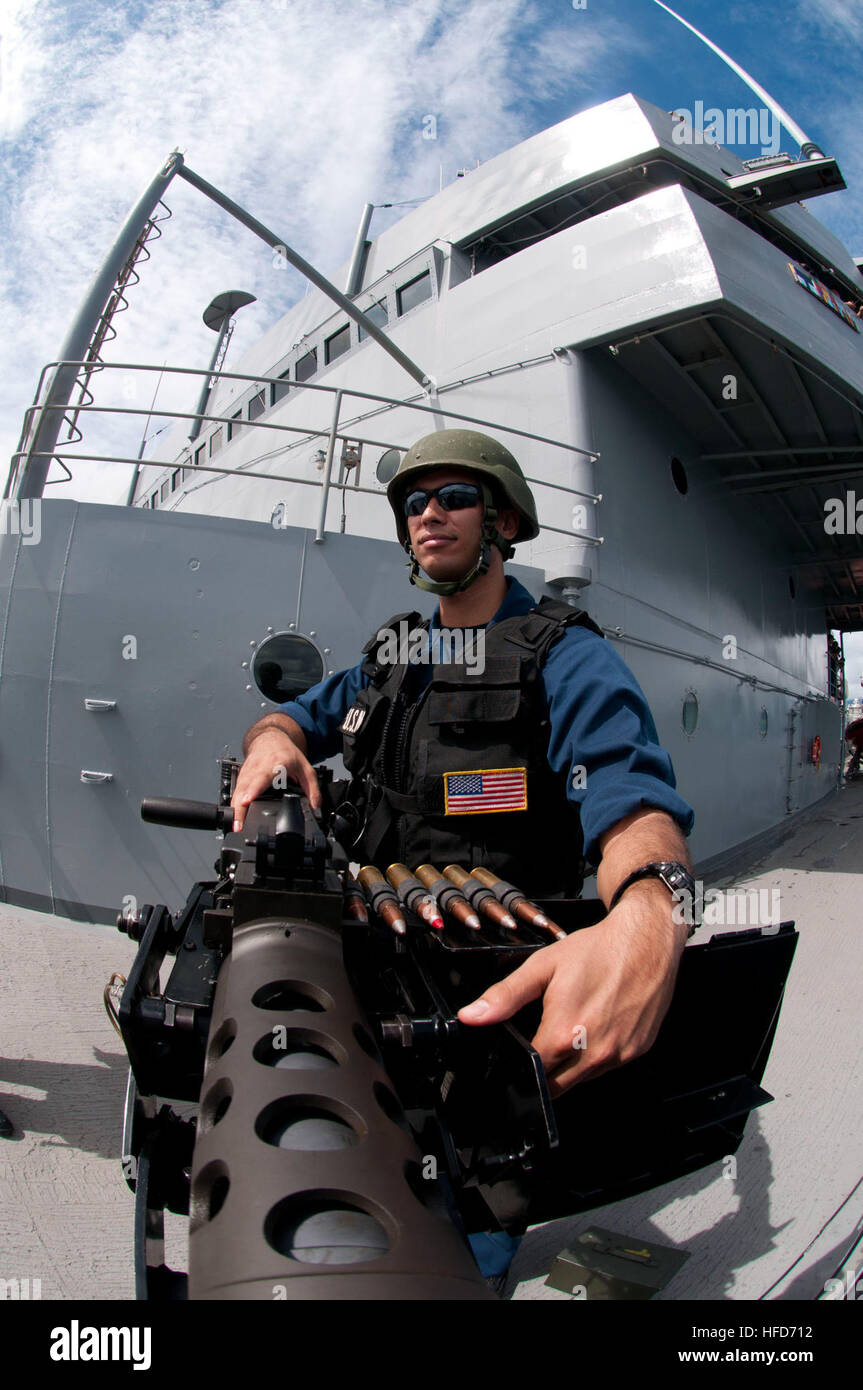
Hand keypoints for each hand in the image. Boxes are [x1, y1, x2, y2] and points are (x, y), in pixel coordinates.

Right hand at [231, 730, 320, 830]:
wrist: (270, 738)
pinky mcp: (241, 777)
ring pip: (237, 791)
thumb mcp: (305, 768)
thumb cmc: (286, 752)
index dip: (253, 790)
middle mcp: (257, 768)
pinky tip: (235, 817)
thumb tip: (316, 806)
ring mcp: (247, 772)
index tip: (247, 801)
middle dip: (240, 807)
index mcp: (274, 764)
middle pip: (245, 788)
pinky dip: (234, 804)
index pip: (261, 778)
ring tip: (236, 826)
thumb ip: (312, 788)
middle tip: (238, 826)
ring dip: (235, 809)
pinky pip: (236, 791)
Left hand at [457, 884, 685, 1096]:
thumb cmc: (597, 949)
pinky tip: (596, 1027)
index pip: (531, 1074)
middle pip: (556, 1088)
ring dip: (571, 1066)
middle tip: (544, 1042)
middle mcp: (594, 1052)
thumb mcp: (542, 967)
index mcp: (564, 1033)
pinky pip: (609, 1068)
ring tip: (573, 1027)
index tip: (519, 1053)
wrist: (646, 939)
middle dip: (544, 1073)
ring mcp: (619, 1055)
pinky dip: (597, 1056)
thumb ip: (504, 996)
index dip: (520, 1066)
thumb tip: (471, 1017)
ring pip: (583, 1080)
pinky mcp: (638, 1052)